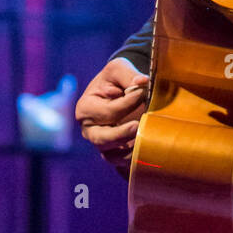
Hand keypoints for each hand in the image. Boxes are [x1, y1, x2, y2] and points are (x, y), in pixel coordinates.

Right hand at [76, 57, 148, 175]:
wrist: (120, 90)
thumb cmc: (115, 80)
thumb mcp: (118, 70)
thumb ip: (128, 75)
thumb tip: (142, 82)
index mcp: (86, 109)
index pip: (107, 111)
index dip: (127, 102)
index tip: (143, 92)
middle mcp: (91, 130)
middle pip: (101, 139)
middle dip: (119, 134)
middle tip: (136, 126)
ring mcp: (103, 144)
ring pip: (111, 155)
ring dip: (128, 150)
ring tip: (143, 139)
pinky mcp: (115, 154)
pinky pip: (122, 163)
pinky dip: (133, 159)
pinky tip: (146, 150)